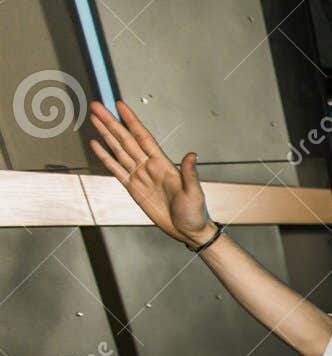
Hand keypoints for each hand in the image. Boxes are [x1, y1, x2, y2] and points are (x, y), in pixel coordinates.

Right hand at [88, 101, 213, 246]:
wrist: (188, 231)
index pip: (143, 137)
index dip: (131, 121)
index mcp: (163, 164)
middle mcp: (149, 166)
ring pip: (119, 150)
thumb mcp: (194, 192)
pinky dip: (106, 157)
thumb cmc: (195, 213)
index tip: (120, 105)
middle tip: (97, 106)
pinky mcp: (133, 189)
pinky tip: (97, 145)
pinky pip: (116, 169)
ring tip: (95, 119)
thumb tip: (192, 155)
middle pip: (126, 139)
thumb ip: (190, 173)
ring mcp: (140, 176)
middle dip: (111, 122)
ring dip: (106, 134)